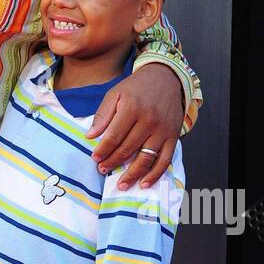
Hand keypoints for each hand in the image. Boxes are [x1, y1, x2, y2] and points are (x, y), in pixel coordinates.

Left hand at [87, 63, 183, 189]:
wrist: (166, 79)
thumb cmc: (136, 88)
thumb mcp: (115, 93)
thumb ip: (102, 115)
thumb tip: (90, 136)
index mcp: (131, 108)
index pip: (113, 136)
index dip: (103, 150)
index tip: (94, 158)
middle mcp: (148, 120)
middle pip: (128, 149)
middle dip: (113, 162)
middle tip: (102, 170)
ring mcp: (162, 130)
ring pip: (146, 158)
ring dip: (132, 174)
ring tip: (121, 184)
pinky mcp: (173, 136)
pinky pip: (165, 160)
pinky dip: (155, 174)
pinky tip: (144, 183)